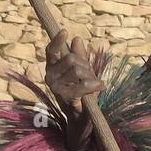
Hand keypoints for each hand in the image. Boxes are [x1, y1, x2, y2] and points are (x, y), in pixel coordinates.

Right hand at [45, 31, 103, 149]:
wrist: (82, 118)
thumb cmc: (82, 93)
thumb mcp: (82, 72)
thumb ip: (80, 56)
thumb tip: (76, 39)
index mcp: (52, 68)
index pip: (50, 51)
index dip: (57, 41)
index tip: (66, 32)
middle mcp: (49, 77)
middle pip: (71, 59)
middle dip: (86, 65)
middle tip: (92, 76)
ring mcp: (56, 88)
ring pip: (78, 70)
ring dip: (92, 76)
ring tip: (95, 85)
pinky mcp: (65, 98)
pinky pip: (83, 85)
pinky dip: (95, 85)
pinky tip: (101, 87)